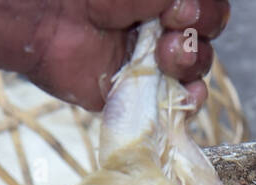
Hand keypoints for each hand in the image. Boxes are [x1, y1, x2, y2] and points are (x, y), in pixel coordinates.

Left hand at [25, 0, 230, 108]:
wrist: (48, 20)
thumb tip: (190, 12)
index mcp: (163, 0)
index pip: (207, 6)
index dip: (204, 10)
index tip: (178, 8)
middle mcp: (159, 26)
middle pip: (207, 35)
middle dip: (197, 33)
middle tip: (167, 28)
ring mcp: (152, 60)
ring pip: (197, 67)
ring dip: (190, 61)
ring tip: (163, 56)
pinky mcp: (140, 92)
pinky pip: (178, 103)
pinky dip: (189, 101)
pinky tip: (186, 92)